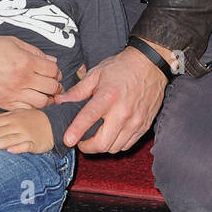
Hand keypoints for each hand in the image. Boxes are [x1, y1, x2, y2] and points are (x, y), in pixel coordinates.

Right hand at [0, 30, 62, 109]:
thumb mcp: (14, 42)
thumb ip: (34, 52)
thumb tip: (51, 60)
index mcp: (27, 61)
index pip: (54, 71)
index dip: (57, 73)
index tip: (54, 74)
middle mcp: (23, 79)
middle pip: (52, 88)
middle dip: (56, 87)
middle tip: (54, 87)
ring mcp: (13, 93)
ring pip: (42, 103)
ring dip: (47, 100)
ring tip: (45, 96)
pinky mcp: (3, 103)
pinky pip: (25, 110)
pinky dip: (32, 108)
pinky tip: (31, 102)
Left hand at [0, 109, 53, 154]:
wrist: (54, 123)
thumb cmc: (33, 118)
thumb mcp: (18, 113)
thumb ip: (4, 117)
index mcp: (12, 118)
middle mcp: (17, 126)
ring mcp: (26, 135)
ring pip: (9, 140)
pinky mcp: (34, 143)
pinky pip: (25, 146)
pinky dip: (18, 148)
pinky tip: (10, 151)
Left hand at [52, 48, 166, 152]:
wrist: (150, 64)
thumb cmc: (122, 67)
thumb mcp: (97, 74)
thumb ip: (78, 91)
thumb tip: (60, 101)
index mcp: (108, 96)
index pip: (89, 118)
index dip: (76, 131)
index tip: (68, 140)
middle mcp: (123, 112)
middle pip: (103, 143)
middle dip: (87, 147)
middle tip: (81, 141)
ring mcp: (135, 121)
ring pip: (114, 148)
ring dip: (102, 146)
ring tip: (95, 137)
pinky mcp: (144, 125)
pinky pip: (127, 145)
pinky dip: (116, 144)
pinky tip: (111, 135)